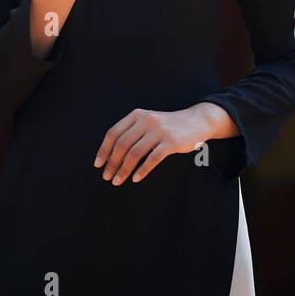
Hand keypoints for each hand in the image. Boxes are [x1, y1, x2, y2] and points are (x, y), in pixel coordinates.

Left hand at [94, 106, 210, 184]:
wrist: (196, 121)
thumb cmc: (168, 126)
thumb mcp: (147, 121)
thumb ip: (131, 132)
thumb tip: (111, 154)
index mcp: (137, 115)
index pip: (113, 133)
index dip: (104, 150)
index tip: (98, 165)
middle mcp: (146, 120)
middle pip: (122, 144)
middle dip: (112, 163)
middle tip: (107, 177)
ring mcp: (159, 130)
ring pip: (135, 153)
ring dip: (124, 169)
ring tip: (118, 181)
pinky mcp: (171, 142)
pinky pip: (152, 158)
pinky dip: (142, 170)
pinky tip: (136, 178)